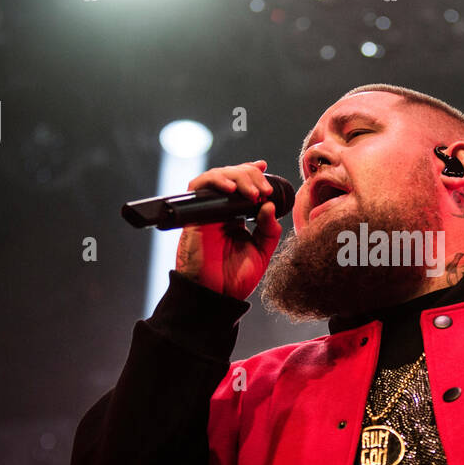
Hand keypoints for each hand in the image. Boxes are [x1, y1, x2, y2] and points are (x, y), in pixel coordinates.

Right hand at [175, 159, 283, 300]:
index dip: (250, 171)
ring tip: (253, 192)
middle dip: (249, 175)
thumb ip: (269, 230)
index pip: (240, 184)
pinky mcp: (194, 217)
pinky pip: (198, 189)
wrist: (216, 297)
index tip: (264, 167)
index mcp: (235, 217)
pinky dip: (214, 182)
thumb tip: (269, 205)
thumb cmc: (235, 279)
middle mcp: (220, 211)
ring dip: (235, 176)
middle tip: (264, 190)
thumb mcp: (262, 252)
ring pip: (214, 177)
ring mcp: (206, 213)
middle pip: (230, 175)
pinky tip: (231, 190)